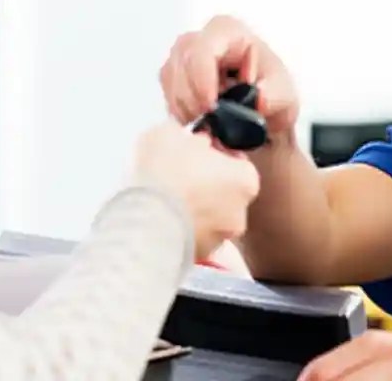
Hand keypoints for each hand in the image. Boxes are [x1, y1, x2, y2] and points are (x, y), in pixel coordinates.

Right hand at [132, 120, 260, 259]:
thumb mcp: (172, 134)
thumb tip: (192, 143)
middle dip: (204, 184)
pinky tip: (159, 217)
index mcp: (245, 179)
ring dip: (192, 209)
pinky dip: (179, 229)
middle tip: (177, 175)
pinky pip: (190, 238)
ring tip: (164, 198)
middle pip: (224, 193)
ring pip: (208, 218)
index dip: (215, 155)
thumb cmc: (164, 173)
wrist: (146, 219)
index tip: (196, 153)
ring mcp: (218, 239)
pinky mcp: (196, 257)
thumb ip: (189, 137)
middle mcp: (239, 213)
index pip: (237, 163)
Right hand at [159, 15, 298, 142]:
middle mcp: (201, 39)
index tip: (210, 106)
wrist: (263, 113)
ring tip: (212, 125)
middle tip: (211, 124)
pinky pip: (168, 96)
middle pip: (180, 65)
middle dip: (193, 99)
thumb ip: (275, 96)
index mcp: (229, 32)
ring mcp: (183, 57)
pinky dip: (182, 114)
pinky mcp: (173, 78)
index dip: (201, 79)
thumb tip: (260, 98)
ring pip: (170, 83)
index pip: (202, 49)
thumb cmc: (273, 95)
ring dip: (187, 109)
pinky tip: (203, 123)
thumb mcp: (285, 96)